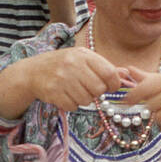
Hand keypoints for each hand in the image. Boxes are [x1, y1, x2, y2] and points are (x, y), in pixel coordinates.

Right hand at [0, 48, 127, 119]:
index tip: (109, 86)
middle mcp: (73, 65)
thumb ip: (104, 67)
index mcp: (84, 54)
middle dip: (96, 92)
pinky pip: (73, 106)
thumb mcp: (83, 59)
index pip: (110, 73)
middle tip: (87, 87)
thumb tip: (126, 75)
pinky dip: (72, 104)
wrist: (33, 71)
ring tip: (74, 90)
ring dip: (83, 99)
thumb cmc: (64, 65)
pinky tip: (65, 95)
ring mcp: (62, 79)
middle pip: (99, 89)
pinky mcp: (54, 93)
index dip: (113, 84)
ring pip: (87, 100)